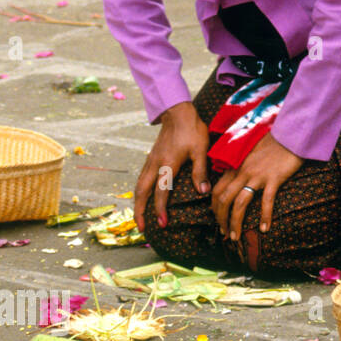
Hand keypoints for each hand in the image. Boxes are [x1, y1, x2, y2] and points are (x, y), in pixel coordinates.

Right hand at [135, 101, 210, 232]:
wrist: (178, 112)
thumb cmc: (192, 130)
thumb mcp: (201, 150)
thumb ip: (200, 171)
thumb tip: (203, 192)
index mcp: (167, 164)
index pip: (161, 192)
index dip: (160, 209)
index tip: (162, 224)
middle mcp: (155, 164)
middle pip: (141, 192)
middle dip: (140, 211)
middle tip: (141, 228)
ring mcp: (151, 160)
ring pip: (138, 185)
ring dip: (138, 203)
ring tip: (139, 217)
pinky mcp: (151, 157)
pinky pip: (141, 178)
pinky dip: (140, 191)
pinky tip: (144, 197)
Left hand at [210, 133, 303, 240]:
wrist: (290, 134)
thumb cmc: (272, 143)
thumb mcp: (250, 152)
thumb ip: (241, 165)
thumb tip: (236, 178)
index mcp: (236, 167)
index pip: (217, 191)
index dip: (214, 209)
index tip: (218, 220)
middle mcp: (243, 172)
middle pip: (223, 200)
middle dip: (220, 220)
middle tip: (223, 233)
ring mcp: (257, 176)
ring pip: (239, 204)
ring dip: (235, 223)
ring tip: (235, 237)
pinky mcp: (273, 179)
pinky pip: (266, 201)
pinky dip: (264, 217)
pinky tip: (264, 229)